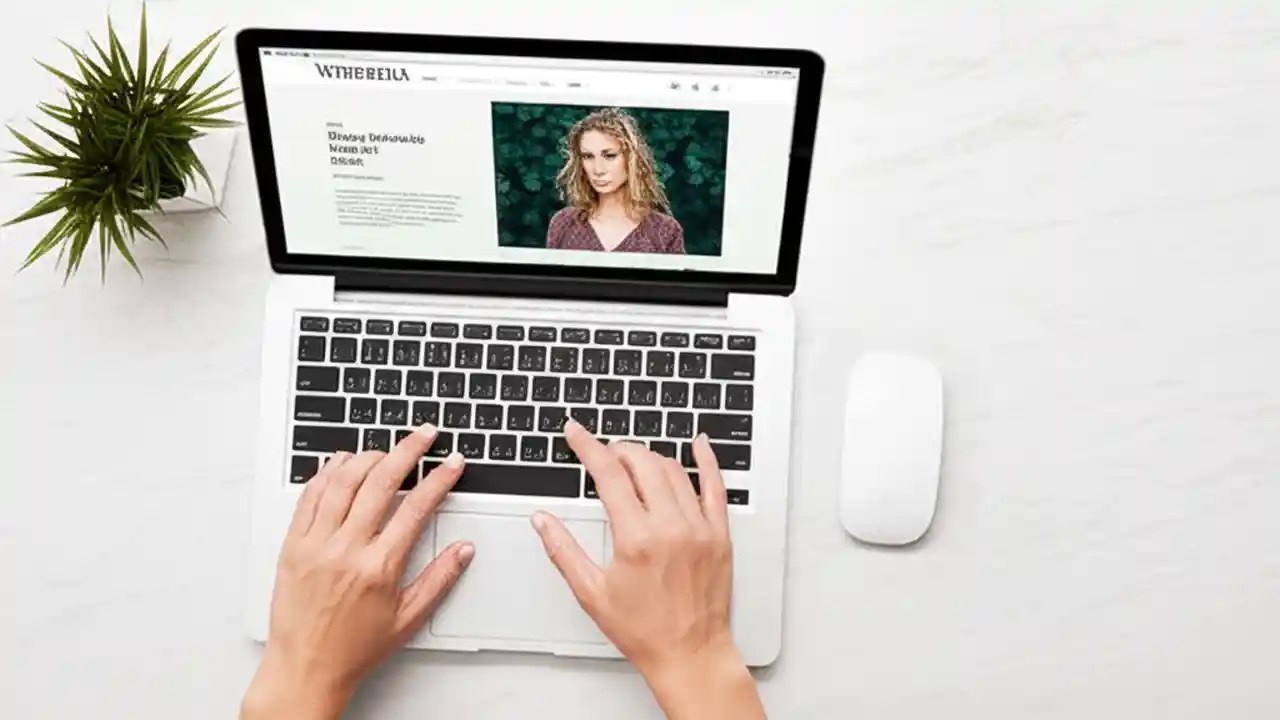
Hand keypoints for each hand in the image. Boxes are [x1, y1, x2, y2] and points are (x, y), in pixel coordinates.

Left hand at [241, 426, 471, 719]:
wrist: (305, 669)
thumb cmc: (353, 649)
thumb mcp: (408, 619)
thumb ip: (439, 579)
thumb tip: (463, 550)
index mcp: (378, 568)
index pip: (416, 507)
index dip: (439, 478)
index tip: (451, 462)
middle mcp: (346, 550)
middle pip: (380, 481)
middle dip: (407, 450)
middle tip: (423, 435)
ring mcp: (315, 544)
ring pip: (342, 481)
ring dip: (367, 456)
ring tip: (385, 448)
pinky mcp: (292, 545)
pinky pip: (308, 496)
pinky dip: (326, 473)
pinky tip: (340, 463)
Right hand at [532, 420, 762, 719]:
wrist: (690, 654)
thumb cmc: (644, 631)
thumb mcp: (592, 593)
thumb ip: (563, 550)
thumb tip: (542, 520)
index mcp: (636, 538)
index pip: (608, 474)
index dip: (588, 446)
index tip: (576, 432)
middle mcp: (670, 526)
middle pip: (641, 463)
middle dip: (617, 449)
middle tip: (602, 451)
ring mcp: (699, 527)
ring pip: (673, 469)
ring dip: (649, 456)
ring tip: (633, 459)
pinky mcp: (719, 534)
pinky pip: (716, 486)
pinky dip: (707, 460)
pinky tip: (699, 445)